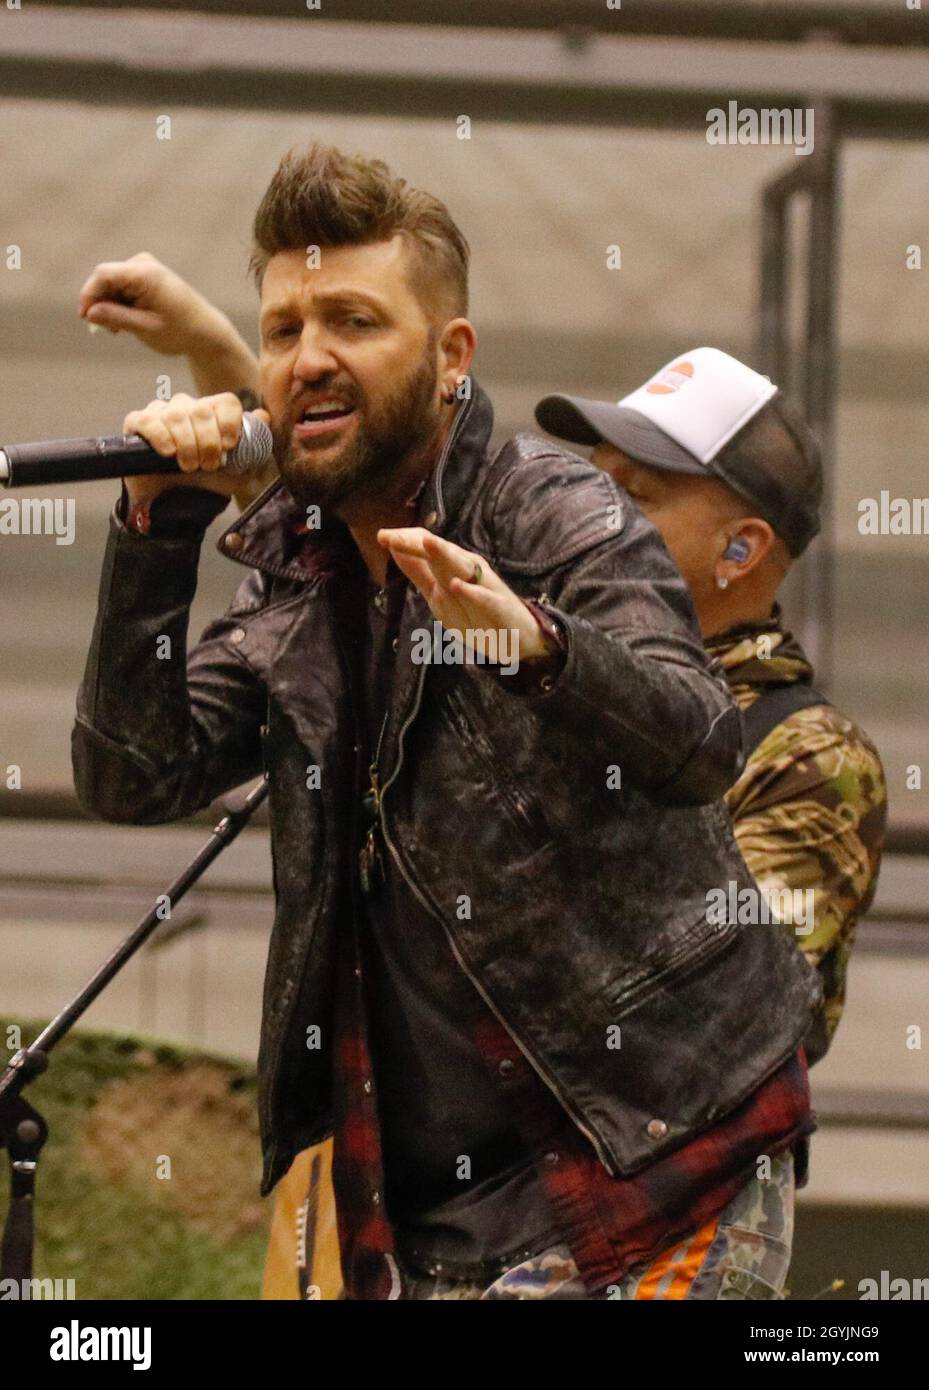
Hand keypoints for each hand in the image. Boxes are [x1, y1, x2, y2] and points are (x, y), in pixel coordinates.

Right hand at [78, 251, 230, 356]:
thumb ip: (117, 318)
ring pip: (111, 285)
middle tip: (107, 331)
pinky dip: (119, 304)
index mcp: (146, 274)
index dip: (88, 295)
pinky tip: (126, 323)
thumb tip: (89, 312)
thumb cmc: (180, 331)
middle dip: (100, 304)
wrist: (205, 331)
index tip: (84, 318)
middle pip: (105, 279)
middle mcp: (143, 264)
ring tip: (120, 331)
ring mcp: (144, 268)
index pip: (103, 274)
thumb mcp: (146, 328)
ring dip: (110, 306)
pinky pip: (121, 287)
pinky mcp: (144, 276)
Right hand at [121, 391, 270, 507]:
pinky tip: (169, 453)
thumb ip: (253, 446)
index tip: (229, 448)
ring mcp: (160, 413)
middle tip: (208, 466)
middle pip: (202, 410)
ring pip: (177, 415)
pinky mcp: (136, 423)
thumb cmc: (204, 484)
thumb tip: (264, 416)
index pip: (226, 401)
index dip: (230, 423)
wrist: (172, 506)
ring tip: (188, 466)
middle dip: (209, 442)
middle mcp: (186, 407)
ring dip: (188, 444)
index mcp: (211, 413)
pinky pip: (149, 420)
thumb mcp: (236, 471)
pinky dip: (161, 436)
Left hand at [377, 528, 549, 661]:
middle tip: (391, 537)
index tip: (381, 537)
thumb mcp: (440, 593)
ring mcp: (485, 587)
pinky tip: (456, 585)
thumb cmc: (478, 614)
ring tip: (426, 543)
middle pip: (440, 553)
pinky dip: (471, 591)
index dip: (405, 541)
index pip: (427, 547)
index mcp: (453, 566)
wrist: (519, 640)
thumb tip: (394, 548)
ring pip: (462, 568)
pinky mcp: (499, 607)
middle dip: (416, 543)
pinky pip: (484, 598)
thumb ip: (418, 571)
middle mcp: (468, 570)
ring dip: (445, 555)